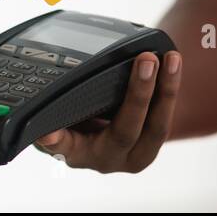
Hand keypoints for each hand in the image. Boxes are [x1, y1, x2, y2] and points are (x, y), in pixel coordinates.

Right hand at [34, 50, 182, 172]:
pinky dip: (170, 88)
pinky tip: (173, 62)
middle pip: (125, 131)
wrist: (106, 134)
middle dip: (138, 95)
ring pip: (156, 126)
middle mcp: (107, 157)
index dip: (58, 141)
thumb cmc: (77, 124)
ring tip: (171, 58)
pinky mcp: (153, 140)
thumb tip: (42, 114)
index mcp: (77, 152)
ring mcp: (135, 152)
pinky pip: (165, 115)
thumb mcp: (63, 119)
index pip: (65, 147)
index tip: (48, 132)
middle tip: (145, 61)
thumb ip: (56, 115)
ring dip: (166, 88)